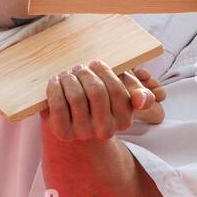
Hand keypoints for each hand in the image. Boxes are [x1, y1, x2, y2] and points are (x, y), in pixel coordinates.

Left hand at [43, 60, 165, 140]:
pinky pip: (58, 105)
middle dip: (85, 72)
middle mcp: (106, 131)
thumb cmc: (101, 99)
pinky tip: (55, 82)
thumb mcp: (123, 92)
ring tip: (67, 74)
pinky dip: (55, 88)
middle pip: (96, 91)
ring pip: (76, 96)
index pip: (116, 90)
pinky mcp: (63, 133)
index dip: (103, 71)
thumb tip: (141, 101)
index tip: (95, 63)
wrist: (76, 121)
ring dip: (69, 78)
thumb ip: (138, 92)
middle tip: (79, 67)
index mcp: (124, 120)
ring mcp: (84, 133)